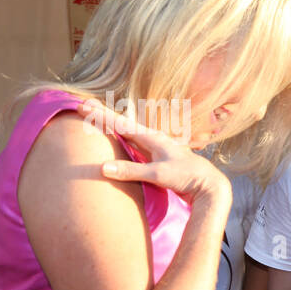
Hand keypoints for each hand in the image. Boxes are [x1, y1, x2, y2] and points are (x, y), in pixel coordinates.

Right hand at [87, 99, 229, 205]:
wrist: (208, 185)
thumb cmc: (186, 177)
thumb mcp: (158, 175)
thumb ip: (131, 171)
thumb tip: (103, 168)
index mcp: (152, 138)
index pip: (120, 124)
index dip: (100, 115)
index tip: (82, 105)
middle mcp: (152, 139)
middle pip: (122, 125)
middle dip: (103, 115)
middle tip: (83, 105)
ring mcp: (154, 149)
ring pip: (128, 134)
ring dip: (112, 127)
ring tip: (95, 119)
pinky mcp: (156, 159)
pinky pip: (134, 146)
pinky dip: (122, 141)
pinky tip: (117, 141)